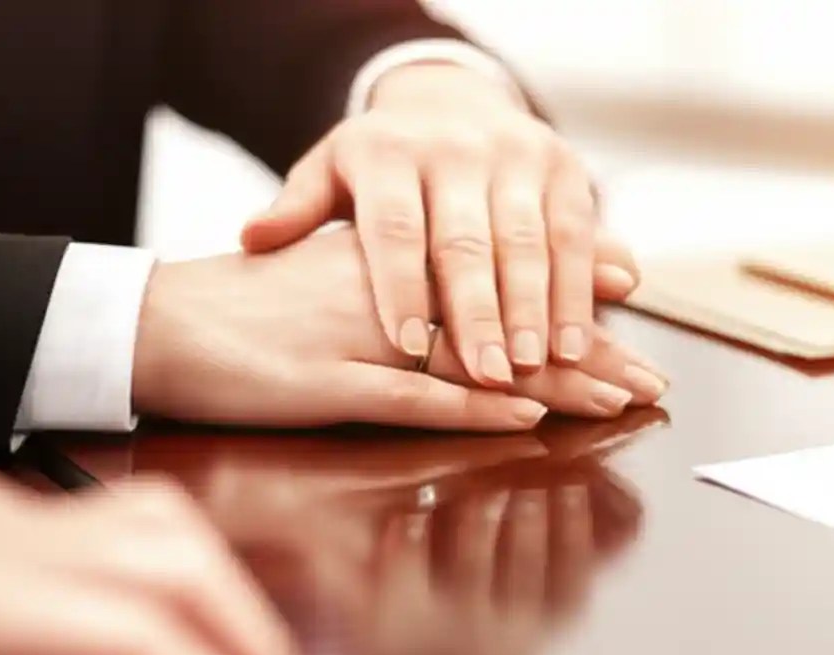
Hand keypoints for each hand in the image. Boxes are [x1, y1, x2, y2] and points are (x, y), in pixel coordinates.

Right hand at [133, 228, 666, 432]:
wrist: (159, 320)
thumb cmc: (244, 309)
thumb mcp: (326, 278)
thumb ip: (391, 283)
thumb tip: (448, 303)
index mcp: (395, 265)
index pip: (499, 271)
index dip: (565, 284)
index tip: (626, 292)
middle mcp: (392, 295)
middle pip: (509, 321)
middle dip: (589, 350)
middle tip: (652, 374)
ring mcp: (363, 340)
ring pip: (480, 360)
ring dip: (557, 382)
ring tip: (621, 397)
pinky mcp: (328, 383)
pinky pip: (414, 397)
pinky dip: (472, 407)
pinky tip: (523, 414)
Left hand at [240, 63, 638, 385]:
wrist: (449, 100)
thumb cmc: (380, 163)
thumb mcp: (329, 172)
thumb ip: (296, 209)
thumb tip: (252, 238)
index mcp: (389, 152)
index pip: (394, 225)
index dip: (401, 287)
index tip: (405, 346)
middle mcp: (457, 148)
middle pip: (468, 239)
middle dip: (480, 311)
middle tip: (489, 374)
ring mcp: (516, 154)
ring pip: (530, 240)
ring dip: (538, 309)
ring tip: (538, 368)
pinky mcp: (565, 167)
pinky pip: (577, 235)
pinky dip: (581, 290)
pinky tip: (578, 342)